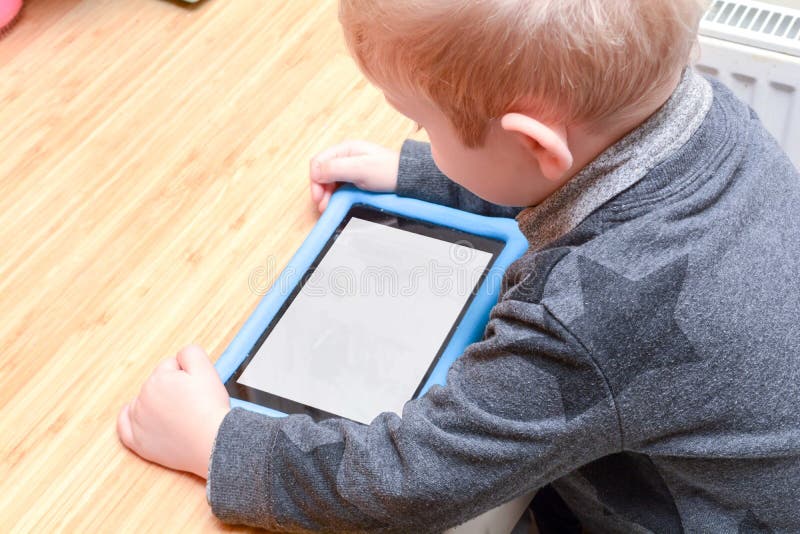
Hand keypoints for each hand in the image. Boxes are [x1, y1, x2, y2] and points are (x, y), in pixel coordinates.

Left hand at [117, 345, 229, 478]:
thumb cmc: (211, 408)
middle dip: (172, 389)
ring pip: (144, 402)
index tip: (197, 388)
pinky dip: (130, 420)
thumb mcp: (206, 369)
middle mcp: (143, 398)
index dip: (187, 375)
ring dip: (157, 404)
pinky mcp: (138, 442)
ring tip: (180, 415)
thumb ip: (190, 353)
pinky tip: (140, 418)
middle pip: (157, 384)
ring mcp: (138, 421)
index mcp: (158, 378)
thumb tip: (179, 357)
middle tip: (192, 403)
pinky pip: (124, 426)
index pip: (171, 367)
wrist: (213, 442)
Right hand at [309, 140, 399, 211]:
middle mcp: (345, 157)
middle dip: (320, 189)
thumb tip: (316, 173)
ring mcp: (350, 168)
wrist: (407, 180)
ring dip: (326, 194)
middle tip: (322, 205)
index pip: (318, 162)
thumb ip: (336, 168)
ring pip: (329, 181)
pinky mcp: (355, 178)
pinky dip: (334, 195)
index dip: (315, 180)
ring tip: (328, 207)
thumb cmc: (388, 171)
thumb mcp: (360, 169)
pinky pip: (338, 186)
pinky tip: (336, 203)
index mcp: (345, 149)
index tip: (319, 196)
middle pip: (322, 172)